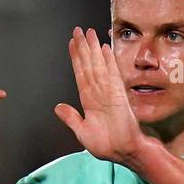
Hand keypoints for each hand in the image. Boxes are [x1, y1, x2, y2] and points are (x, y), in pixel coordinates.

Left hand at [54, 27, 147, 166]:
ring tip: (88, 33)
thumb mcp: (82, 132)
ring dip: (92, 49)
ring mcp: (109, 93)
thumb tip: (58, 107)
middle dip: (83, 48)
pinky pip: (112, 75)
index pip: (81, 75)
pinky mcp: (118, 96)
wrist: (125, 152)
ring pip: (98, 67)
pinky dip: (108, 62)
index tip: (71, 44)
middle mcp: (99, 93)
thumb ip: (71, 118)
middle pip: (88, 66)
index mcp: (89, 101)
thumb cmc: (107, 145)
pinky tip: (104, 48)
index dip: (76, 59)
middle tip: (78, 30)